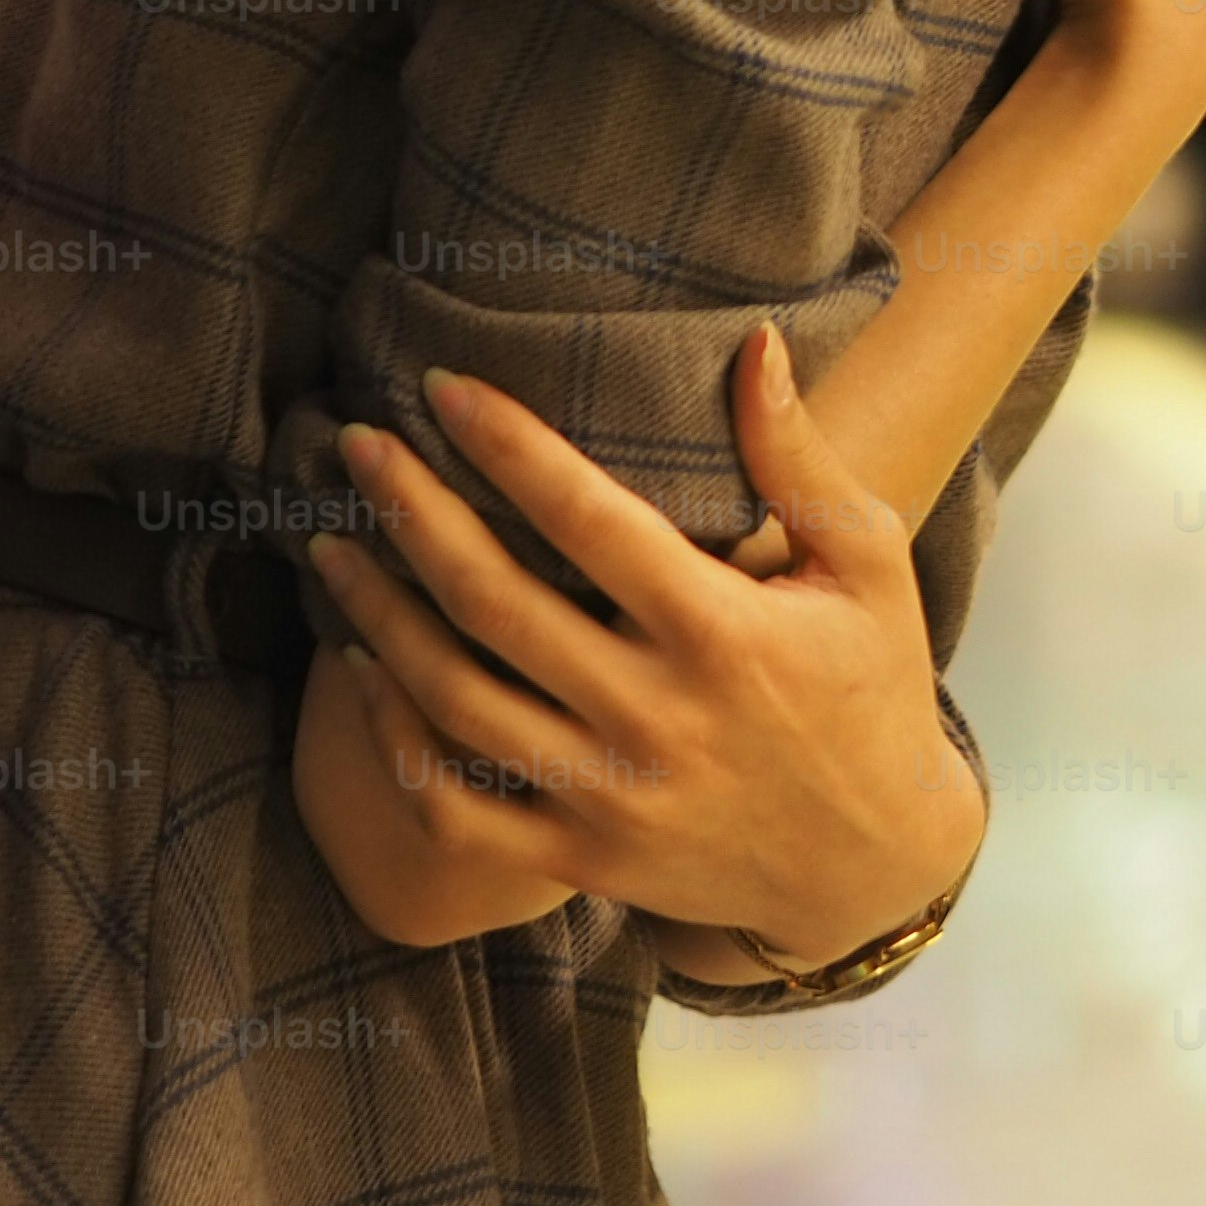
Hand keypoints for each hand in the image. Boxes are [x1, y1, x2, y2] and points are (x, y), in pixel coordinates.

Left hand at [299, 324, 984, 964]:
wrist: (873, 863)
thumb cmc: (870, 687)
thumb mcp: (866, 563)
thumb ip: (799, 457)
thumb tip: (756, 342)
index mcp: (726, 633)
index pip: (590, 521)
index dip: (508, 447)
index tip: (442, 387)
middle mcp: (658, 718)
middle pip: (497, 603)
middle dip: (414, 511)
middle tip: (360, 447)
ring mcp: (613, 799)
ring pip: (458, 703)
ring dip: (380, 616)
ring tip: (331, 544)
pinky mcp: (582, 860)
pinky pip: (458, 812)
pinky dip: (397, 743)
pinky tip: (362, 672)